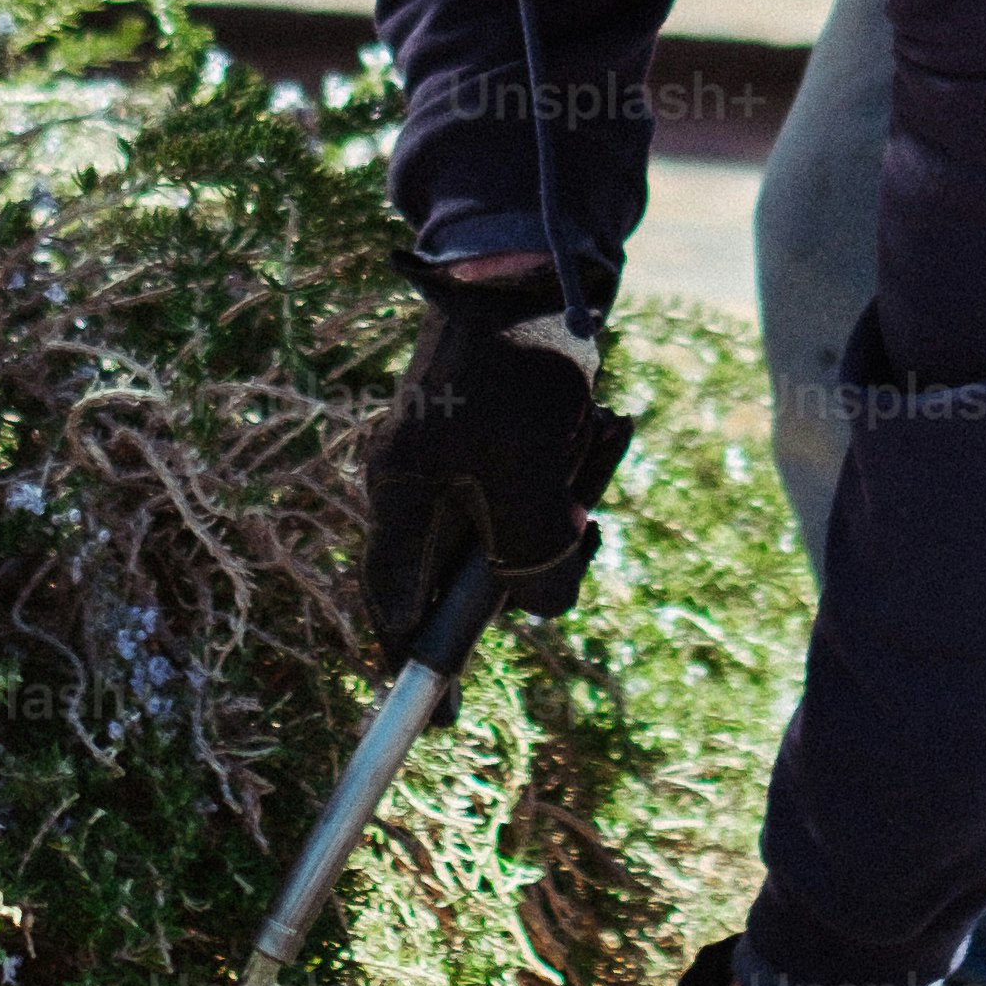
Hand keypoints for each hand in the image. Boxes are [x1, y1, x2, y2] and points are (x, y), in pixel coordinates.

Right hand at [355, 269, 630, 659]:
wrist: (532, 263)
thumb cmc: (518, 362)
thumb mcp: (527, 471)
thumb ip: (529, 552)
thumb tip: (539, 607)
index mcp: (400, 493)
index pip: (393, 604)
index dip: (415, 666)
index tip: (442, 721)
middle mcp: (415, 483)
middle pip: (461, 574)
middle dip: (525, 566)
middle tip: (576, 534)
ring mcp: (451, 460)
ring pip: (506, 531)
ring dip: (557, 511)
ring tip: (585, 453)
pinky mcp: (491, 438)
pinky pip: (528, 489)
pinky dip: (565, 478)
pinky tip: (592, 434)